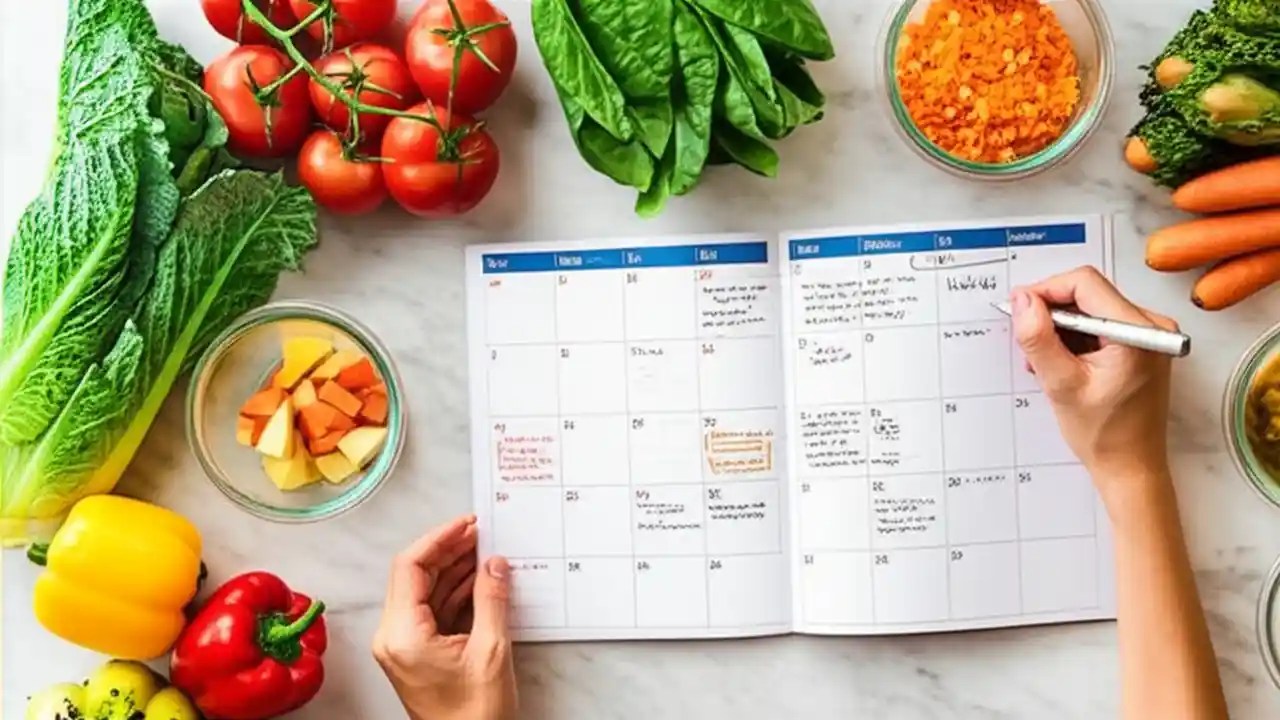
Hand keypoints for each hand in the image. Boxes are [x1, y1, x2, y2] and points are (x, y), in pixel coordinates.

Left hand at [373, 515, 516, 719]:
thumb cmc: (474, 717)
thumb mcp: (491, 651)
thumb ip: (492, 600)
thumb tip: (495, 564)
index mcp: (402, 634)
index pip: (410, 566)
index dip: (439, 538)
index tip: (466, 524)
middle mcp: (393, 636)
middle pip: (414, 574)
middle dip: (447, 550)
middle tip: (480, 533)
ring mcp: (402, 644)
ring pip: (423, 589)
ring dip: (453, 568)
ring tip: (485, 552)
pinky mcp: (416, 651)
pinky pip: (431, 608)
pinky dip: (454, 591)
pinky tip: (479, 579)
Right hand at [1011, 267, 1176, 504]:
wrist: (1130, 466)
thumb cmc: (1106, 435)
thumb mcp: (1061, 385)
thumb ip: (1039, 339)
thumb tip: (1023, 302)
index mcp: (1139, 333)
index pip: (1085, 284)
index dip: (1045, 291)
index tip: (1020, 308)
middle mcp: (1152, 326)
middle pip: (1088, 294)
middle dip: (1051, 315)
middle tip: (1030, 344)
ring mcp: (1149, 334)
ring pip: (1090, 309)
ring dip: (1060, 329)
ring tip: (1046, 362)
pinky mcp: (1141, 343)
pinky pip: (1099, 324)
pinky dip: (1074, 338)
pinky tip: (1062, 364)